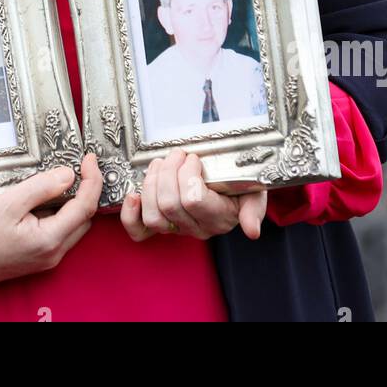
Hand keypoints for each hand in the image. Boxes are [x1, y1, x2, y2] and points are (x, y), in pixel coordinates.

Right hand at [0, 153, 102, 286]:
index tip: (90, 159)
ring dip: (72, 203)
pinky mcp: (34, 258)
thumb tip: (69, 174)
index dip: (92, 180)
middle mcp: (52, 254)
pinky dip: (59, 214)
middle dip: (86, 192)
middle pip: (83, 219)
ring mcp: (43, 259)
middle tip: (80, 166)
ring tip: (63, 178)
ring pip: (72, 227)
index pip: (84, 207)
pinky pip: (57, 233)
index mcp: (49, 241)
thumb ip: (41, 188)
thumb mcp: (8, 202)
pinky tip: (46, 199)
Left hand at [120, 148, 266, 241]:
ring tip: (161, 164)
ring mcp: (176, 228)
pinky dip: (131, 214)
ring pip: (153, 215)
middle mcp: (196, 228)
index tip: (194, 158)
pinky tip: (134, 195)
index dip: (188, 174)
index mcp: (219, 218)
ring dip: (151, 183)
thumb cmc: (241, 186)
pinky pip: (139, 231)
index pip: (193, 200)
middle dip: (169, 171)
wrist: (232, 186)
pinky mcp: (160, 224)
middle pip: (170, 205)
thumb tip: (251, 230)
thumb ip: (254, 210)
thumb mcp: (255, 191)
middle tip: (177, 154)